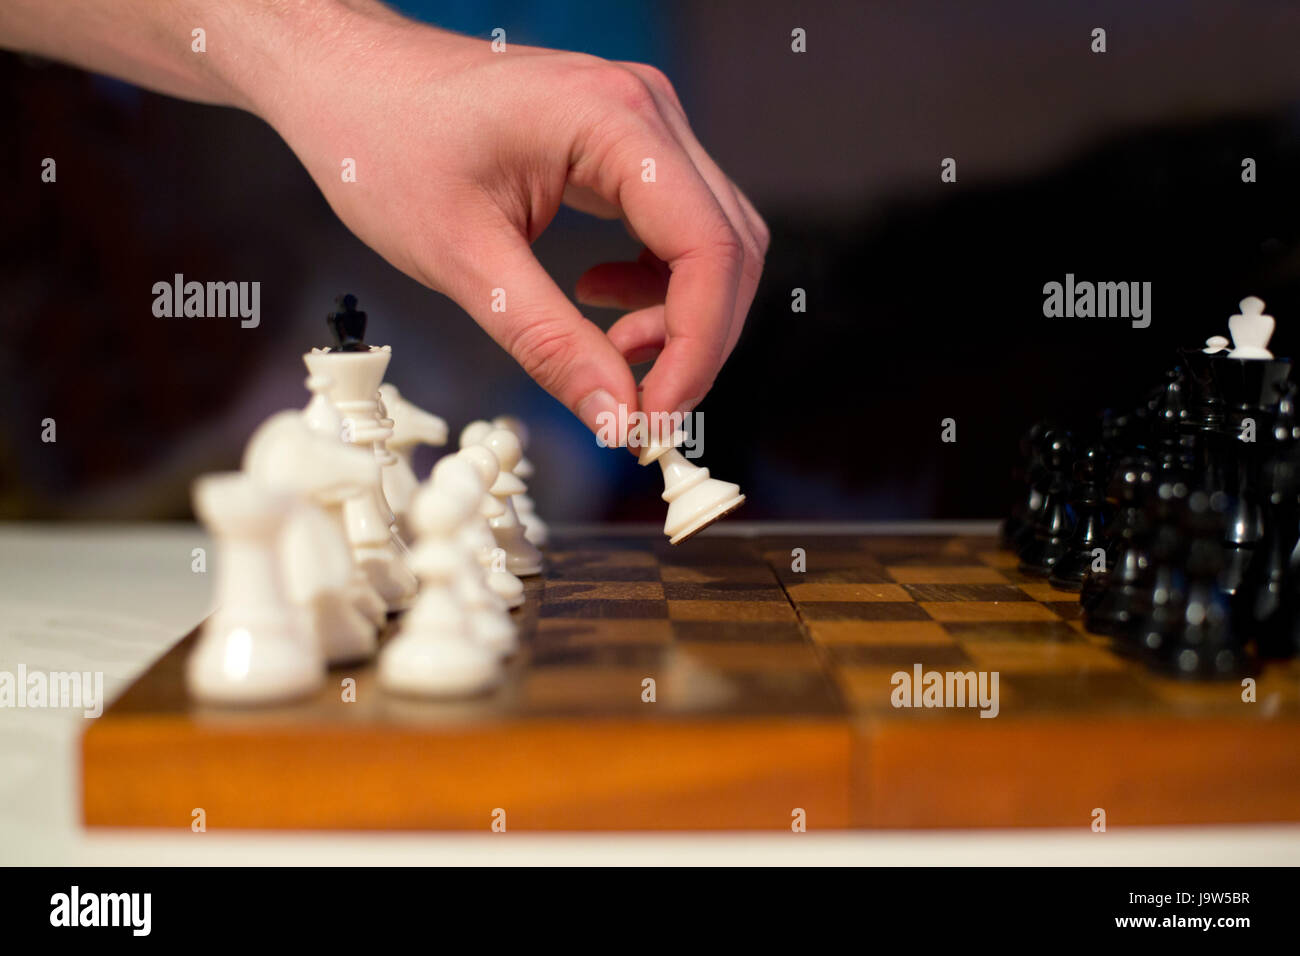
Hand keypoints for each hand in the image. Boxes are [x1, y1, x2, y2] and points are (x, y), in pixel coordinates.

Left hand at [255, 9, 767, 437]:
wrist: (344, 80)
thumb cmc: (383, 144)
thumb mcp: (464, 260)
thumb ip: (550, 341)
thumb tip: (617, 418)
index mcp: (614, 121)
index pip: (709, 248)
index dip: (697, 346)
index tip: (656, 417)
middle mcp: (645, 111)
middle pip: (727, 247)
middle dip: (696, 340)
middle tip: (641, 407)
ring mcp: (639, 123)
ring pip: (711, 239)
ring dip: (679, 314)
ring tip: (612, 353)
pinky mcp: (621, 143)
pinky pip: (674, 225)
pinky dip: (655, 282)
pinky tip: (597, 300)